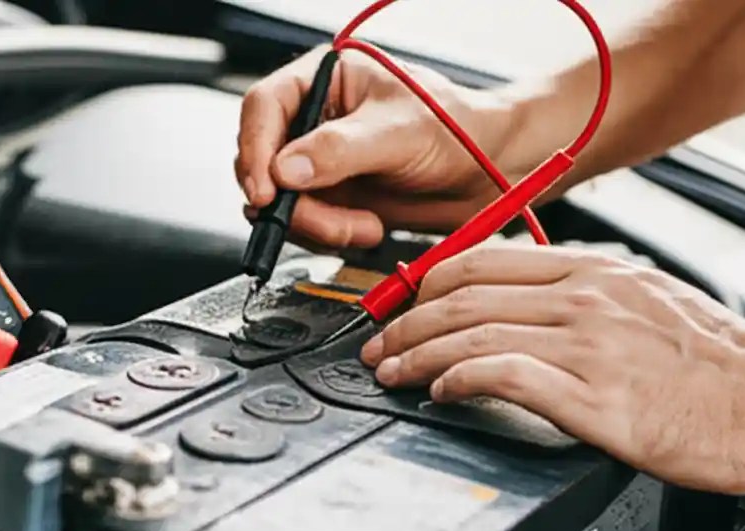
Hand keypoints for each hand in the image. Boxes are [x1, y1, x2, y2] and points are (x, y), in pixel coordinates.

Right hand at [235, 46, 528, 249]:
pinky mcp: (331, 198)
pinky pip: (304, 225)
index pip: (263, 108)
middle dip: (293, 202)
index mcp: (323, 79)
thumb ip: (340, 150)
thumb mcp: (399, 132)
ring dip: (316, 225)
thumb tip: (285, 171)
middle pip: (263, 162)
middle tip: (326, 222)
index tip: (266, 192)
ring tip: (363, 226)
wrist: (490, 172)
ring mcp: (318, 162)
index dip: (254, 151)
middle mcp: (313, 119)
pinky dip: (329, 236)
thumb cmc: (457, 130)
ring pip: (281, 201)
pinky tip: (366, 228)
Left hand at [359, 244, 744, 493]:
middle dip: (404, 323)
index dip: (423, 283)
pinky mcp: (596, 396)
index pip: (481, 260)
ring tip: (391, 373)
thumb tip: (522, 300)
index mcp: (592, 270)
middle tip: (376, 348)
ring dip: (417, 355)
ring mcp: (588, 345)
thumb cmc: (714, 360)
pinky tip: (440, 393)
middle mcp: (583, 297)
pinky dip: (461, 380)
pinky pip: (507, 376)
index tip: (398, 307)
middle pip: (463, 297)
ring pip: (473, 333)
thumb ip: (582, 293)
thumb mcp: (644, 299)